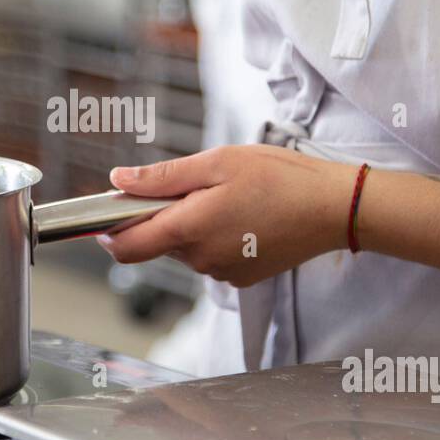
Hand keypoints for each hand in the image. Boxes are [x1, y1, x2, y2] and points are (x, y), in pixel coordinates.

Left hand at [99, 146, 355, 286]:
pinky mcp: (242, 277)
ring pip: (186, 249)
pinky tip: (243, 215)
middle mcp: (201, 260)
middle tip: (193, 184)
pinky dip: (215, 237)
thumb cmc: (279, 178)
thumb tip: (118, 181)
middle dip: (162, 216)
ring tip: (227, 196)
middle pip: (159, 243)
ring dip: (192, 225)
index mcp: (188, 229)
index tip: (106, 215)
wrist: (333, 209)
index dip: (108, 232)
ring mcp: (222, 272)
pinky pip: (211, 257)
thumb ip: (163, 177)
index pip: (127, 247)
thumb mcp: (217, 162)